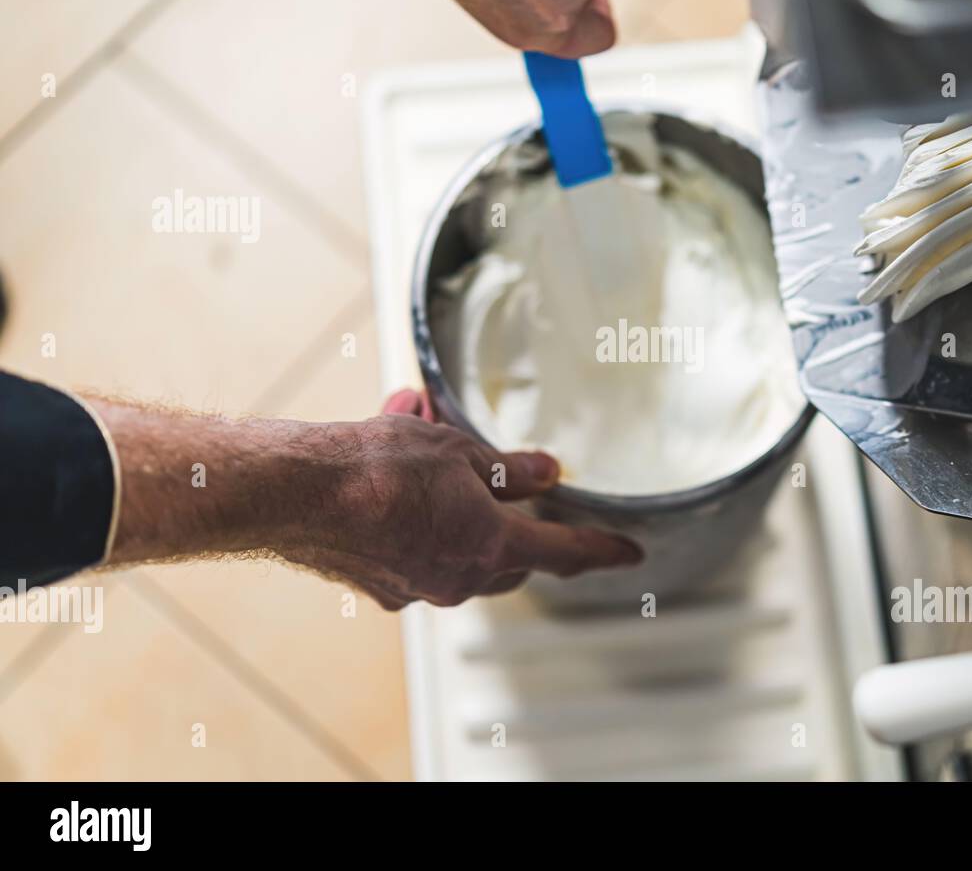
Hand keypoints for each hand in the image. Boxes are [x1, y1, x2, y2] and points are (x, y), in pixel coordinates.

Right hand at [290, 389, 641, 608]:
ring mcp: (414, 586)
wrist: (292, 491)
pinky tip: (395, 471)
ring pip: (458, 546)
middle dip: (514, 518)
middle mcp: (456, 578)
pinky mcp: (376, 581)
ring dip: (456, 502)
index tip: (629, 554)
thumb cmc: (375, 468)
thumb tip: (545, 474)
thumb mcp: (457, 450)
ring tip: (430, 435)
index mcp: (491, 546)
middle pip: (510, 557)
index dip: (601, 550)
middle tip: (508, 479)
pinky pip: (414, 547)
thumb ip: (508, 468)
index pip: (565, 551)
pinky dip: (417, 514)